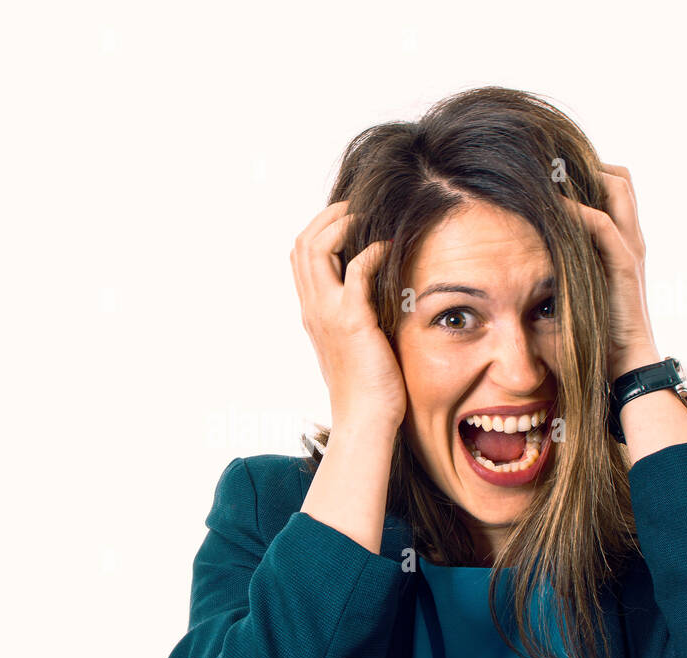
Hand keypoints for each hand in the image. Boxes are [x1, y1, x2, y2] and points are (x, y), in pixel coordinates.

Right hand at [290, 200, 405, 431]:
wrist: (364, 419)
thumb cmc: (366, 388)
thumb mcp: (351, 345)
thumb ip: (352, 318)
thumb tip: (372, 299)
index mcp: (312, 313)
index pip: (299, 258)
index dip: (317, 230)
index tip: (344, 219)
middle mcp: (313, 309)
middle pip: (301, 245)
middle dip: (326, 217)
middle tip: (353, 207)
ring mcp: (328, 314)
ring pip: (316, 249)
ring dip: (340, 225)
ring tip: (363, 219)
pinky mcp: (352, 320)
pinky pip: (356, 270)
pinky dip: (371, 251)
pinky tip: (387, 250)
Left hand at [559, 164, 661, 379]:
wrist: (624, 366)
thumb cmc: (595, 337)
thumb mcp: (575, 291)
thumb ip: (561, 270)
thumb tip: (522, 261)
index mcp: (620, 244)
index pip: (613, 188)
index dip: (587, 172)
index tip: (550, 170)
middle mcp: (630, 240)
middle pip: (619, 178)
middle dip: (586, 164)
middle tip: (549, 164)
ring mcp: (630, 250)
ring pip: (616, 189)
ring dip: (582, 176)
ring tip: (548, 171)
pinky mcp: (624, 265)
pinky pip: (602, 224)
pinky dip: (577, 210)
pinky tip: (552, 205)